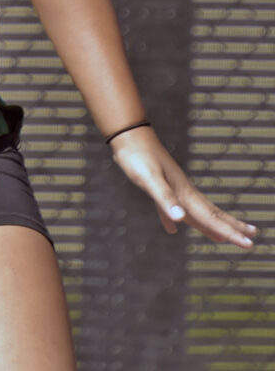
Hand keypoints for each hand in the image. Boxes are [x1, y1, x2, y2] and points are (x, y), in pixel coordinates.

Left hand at [109, 126, 257, 248]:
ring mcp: (173, 187)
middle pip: (212, 214)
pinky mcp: (160, 185)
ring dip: (211, 224)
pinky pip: (174, 208)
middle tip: (252, 238)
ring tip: (223, 236)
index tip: (249, 245)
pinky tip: (173, 227)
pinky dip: (176, 218)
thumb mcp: (149, 179)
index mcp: (184, 193)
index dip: (231, 232)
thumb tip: (181, 219)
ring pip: (197, 211)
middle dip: (232, 227)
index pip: (212, 218)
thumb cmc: (138, 156)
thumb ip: (164, 198)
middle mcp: (183, 191)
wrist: (128, 136)